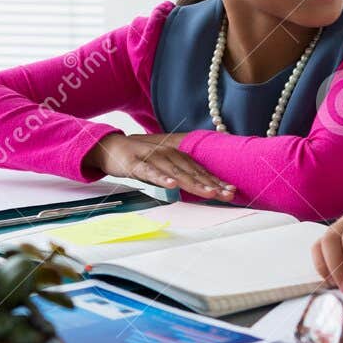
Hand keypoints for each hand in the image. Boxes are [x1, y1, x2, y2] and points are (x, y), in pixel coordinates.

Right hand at [87, 133, 235, 200]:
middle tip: (227, 195)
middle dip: (212, 185)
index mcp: (176, 158)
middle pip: (193, 173)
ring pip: (176, 173)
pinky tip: (172, 185)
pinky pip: (151, 172)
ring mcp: (153, 158)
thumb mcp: (163, 166)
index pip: (200, 171)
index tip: (231, 191)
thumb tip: (200, 187)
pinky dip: (162, 179)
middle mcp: (168, 156)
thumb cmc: (139, 159)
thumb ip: (179, 175)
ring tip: (208, 192)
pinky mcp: (136, 163)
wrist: (111, 147)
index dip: (216, 181)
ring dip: (193, 183)